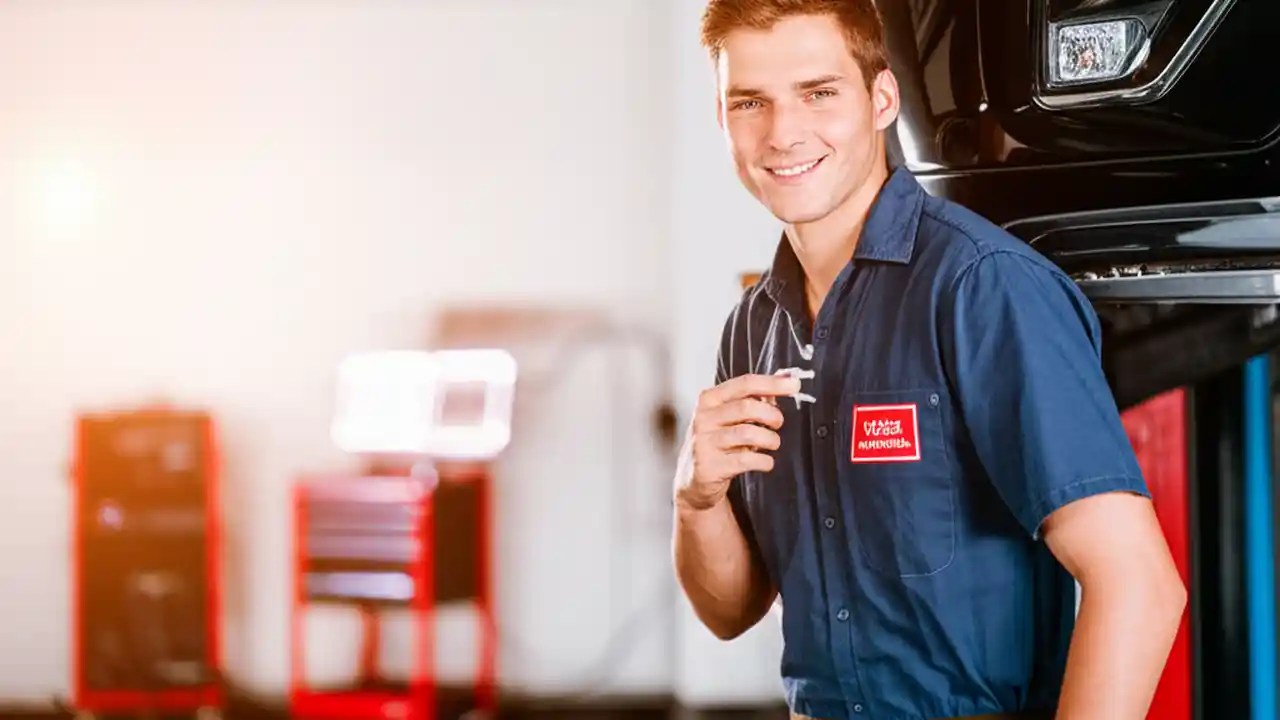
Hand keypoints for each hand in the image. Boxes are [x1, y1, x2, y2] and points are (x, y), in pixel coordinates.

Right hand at [673, 373, 800, 510]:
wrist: (694, 478)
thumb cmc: (718, 441)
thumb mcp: (730, 416)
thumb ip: (755, 398)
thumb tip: (787, 379)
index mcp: (709, 399)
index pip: (744, 384)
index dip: (772, 383)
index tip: (793, 385)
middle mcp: (704, 418)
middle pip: (747, 407)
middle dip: (771, 415)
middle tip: (778, 423)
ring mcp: (705, 442)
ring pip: (748, 433)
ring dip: (770, 439)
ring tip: (772, 443)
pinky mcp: (710, 466)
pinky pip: (746, 460)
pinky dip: (764, 461)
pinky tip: (765, 462)